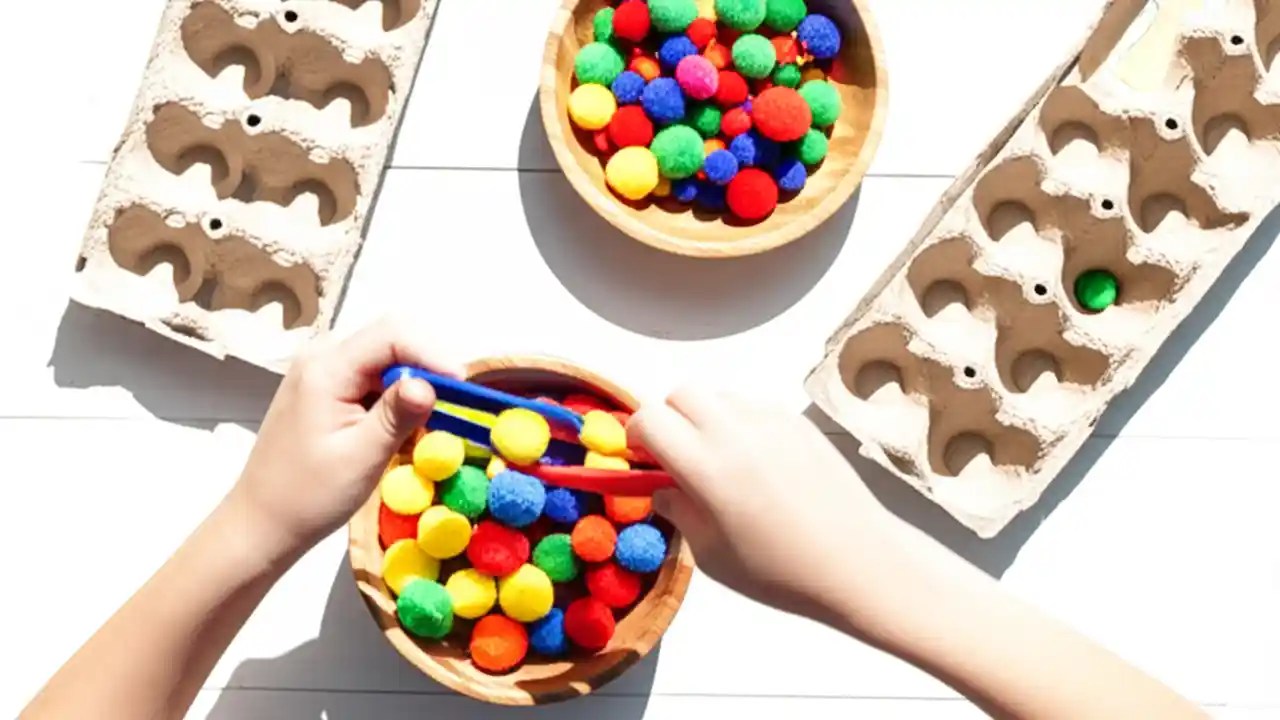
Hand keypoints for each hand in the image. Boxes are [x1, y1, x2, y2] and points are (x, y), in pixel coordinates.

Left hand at [228, 315, 463, 559]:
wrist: (262, 523)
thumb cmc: (310, 496)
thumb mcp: (362, 457)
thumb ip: (397, 415)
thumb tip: (430, 384)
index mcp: (326, 368)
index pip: (392, 335)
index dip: (433, 355)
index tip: (462, 387)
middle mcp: (321, 358)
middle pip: (389, 341)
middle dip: (426, 367)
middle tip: (451, 405)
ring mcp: (320, 372)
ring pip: (383, 359)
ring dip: (412, 383)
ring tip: (430, 420)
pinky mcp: (323, 390)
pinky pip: (370, 377)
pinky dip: (393, 396)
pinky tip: (401, 426)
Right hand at [628, 387, 906, 627]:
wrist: (858, 561)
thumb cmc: (780, 571)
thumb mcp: (712, 555)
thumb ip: (679, 511)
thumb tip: (663, 487)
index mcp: (707, 465)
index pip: (649, 418)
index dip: (636, 436)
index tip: (643, 461)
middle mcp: (736, 430)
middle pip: (682, 393)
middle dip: (670, 419)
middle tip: (678, 458)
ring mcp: (771, 420)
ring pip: (720, 397)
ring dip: (706, 420)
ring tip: (723, 463)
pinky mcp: (798, 422)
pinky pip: (754, 409)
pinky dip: (741, 426)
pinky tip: (760, 467)